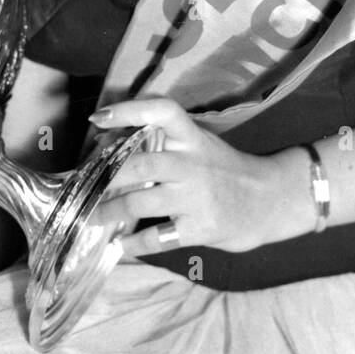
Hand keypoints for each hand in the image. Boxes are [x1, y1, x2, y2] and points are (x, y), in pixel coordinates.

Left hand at [90, 98, 314, 256]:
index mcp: (193, 138)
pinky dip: (135, 242)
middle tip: (83, 185)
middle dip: (106, 176)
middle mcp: (193, 164)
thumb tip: (115, 146)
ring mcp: (196, 198)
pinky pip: (158, 237)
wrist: (271, 201)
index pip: (163, 112)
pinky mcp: (200, 228)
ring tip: (91, 217)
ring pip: (141, 202)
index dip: (130, 111)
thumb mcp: (203, 146)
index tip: (98, 119)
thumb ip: (168, 144)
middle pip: (140, 164)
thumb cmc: (228, 171)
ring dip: (109, 211)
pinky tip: (121, 243)